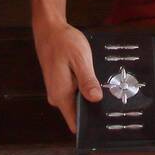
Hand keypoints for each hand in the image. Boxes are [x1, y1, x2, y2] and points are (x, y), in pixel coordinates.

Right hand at [33, 19, 100, 133]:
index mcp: (61, 94)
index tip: (103, 122)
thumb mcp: (80, 59)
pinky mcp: (60, 85)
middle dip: (93, 107)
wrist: (49, 30)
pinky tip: (88, 76)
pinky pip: (75, 93)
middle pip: (78, 113)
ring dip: (88, 94)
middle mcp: (57, 97)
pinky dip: (84, 87)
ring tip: (96, 81)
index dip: (89, 124)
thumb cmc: (63, 42)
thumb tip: (96, 99)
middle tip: (105, 93)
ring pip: (77, 102)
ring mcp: (58, 91)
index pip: (75, 123)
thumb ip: (88, 81)